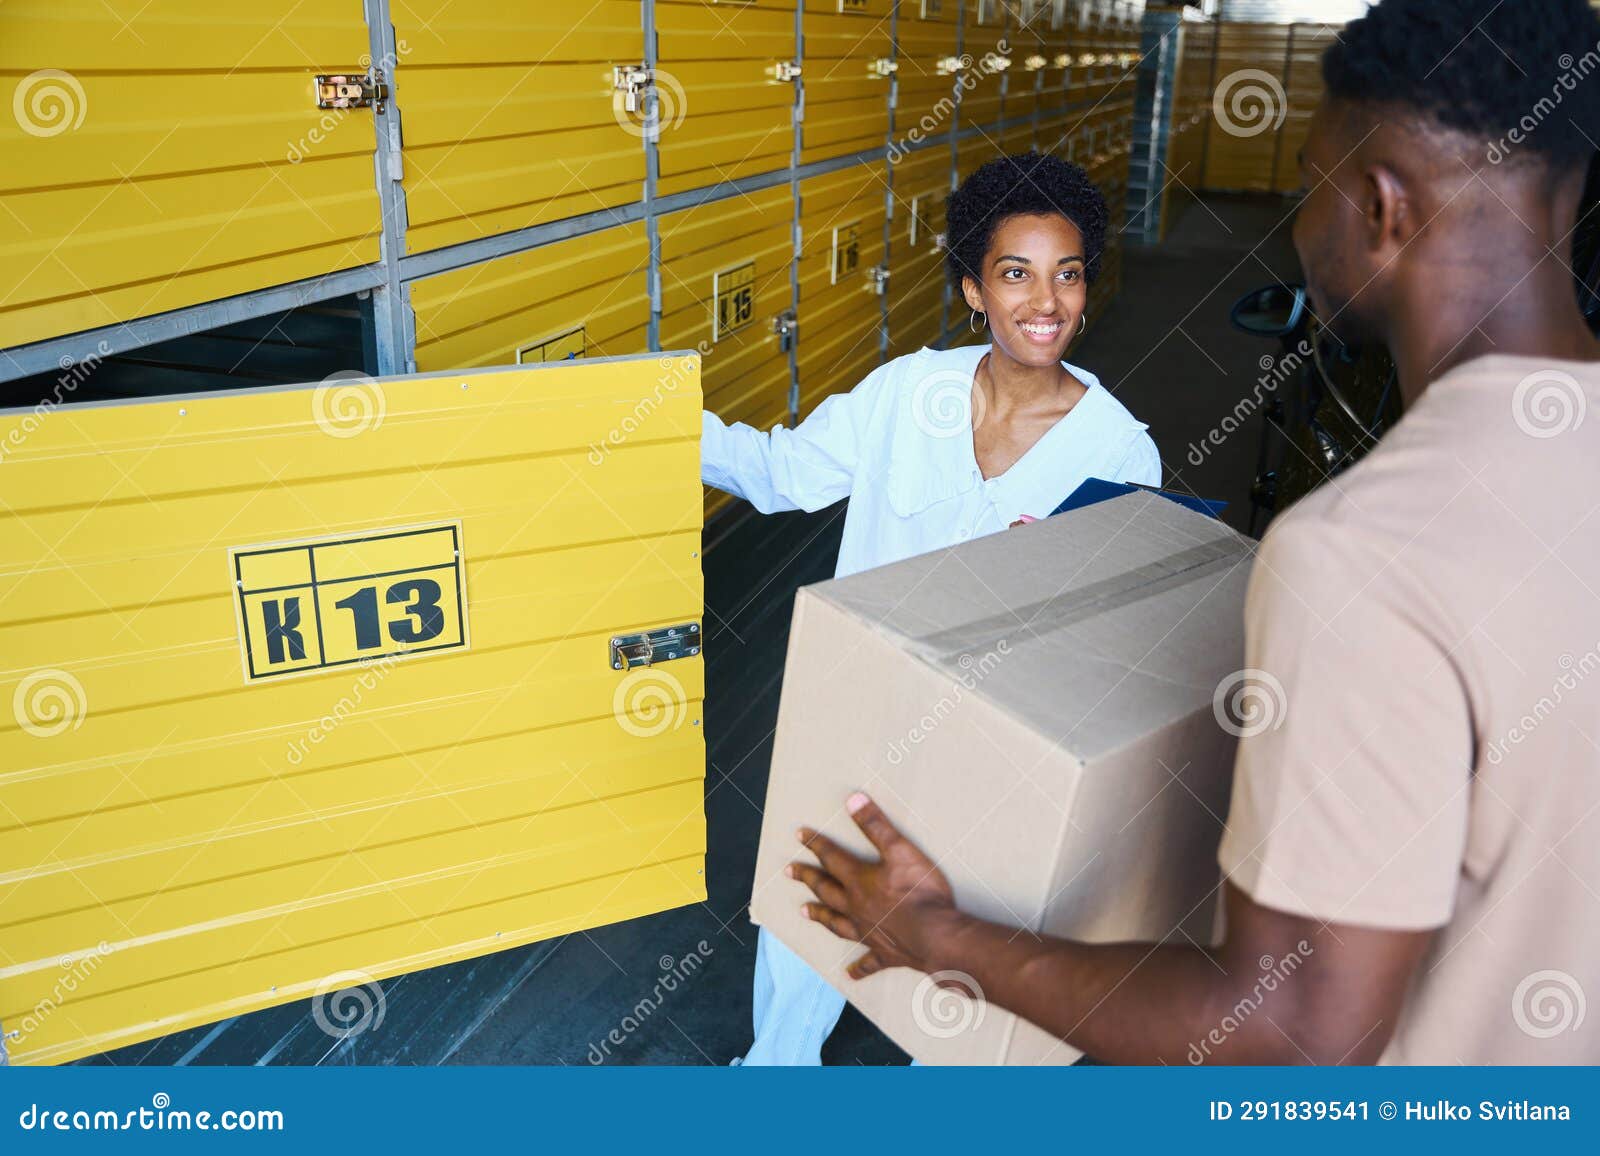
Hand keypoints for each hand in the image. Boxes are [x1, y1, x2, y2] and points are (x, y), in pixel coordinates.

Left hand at [788, 792, 957, 979]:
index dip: (816, 844)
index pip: (831, 858)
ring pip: (837, 923)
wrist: (936, 937)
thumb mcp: (900, 850)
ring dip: (821, 916)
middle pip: (826, 890)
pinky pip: (867, 962)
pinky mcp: (884, 953)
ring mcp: (868, 932)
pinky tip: (850, 973)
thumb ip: (876, 825)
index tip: (798, 835)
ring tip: (804, 911)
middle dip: (808, 878)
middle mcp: (856, 908)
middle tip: (790, 871)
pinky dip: (858, 968)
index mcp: (859, 881)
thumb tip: (853, 799)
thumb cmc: (920, 892)